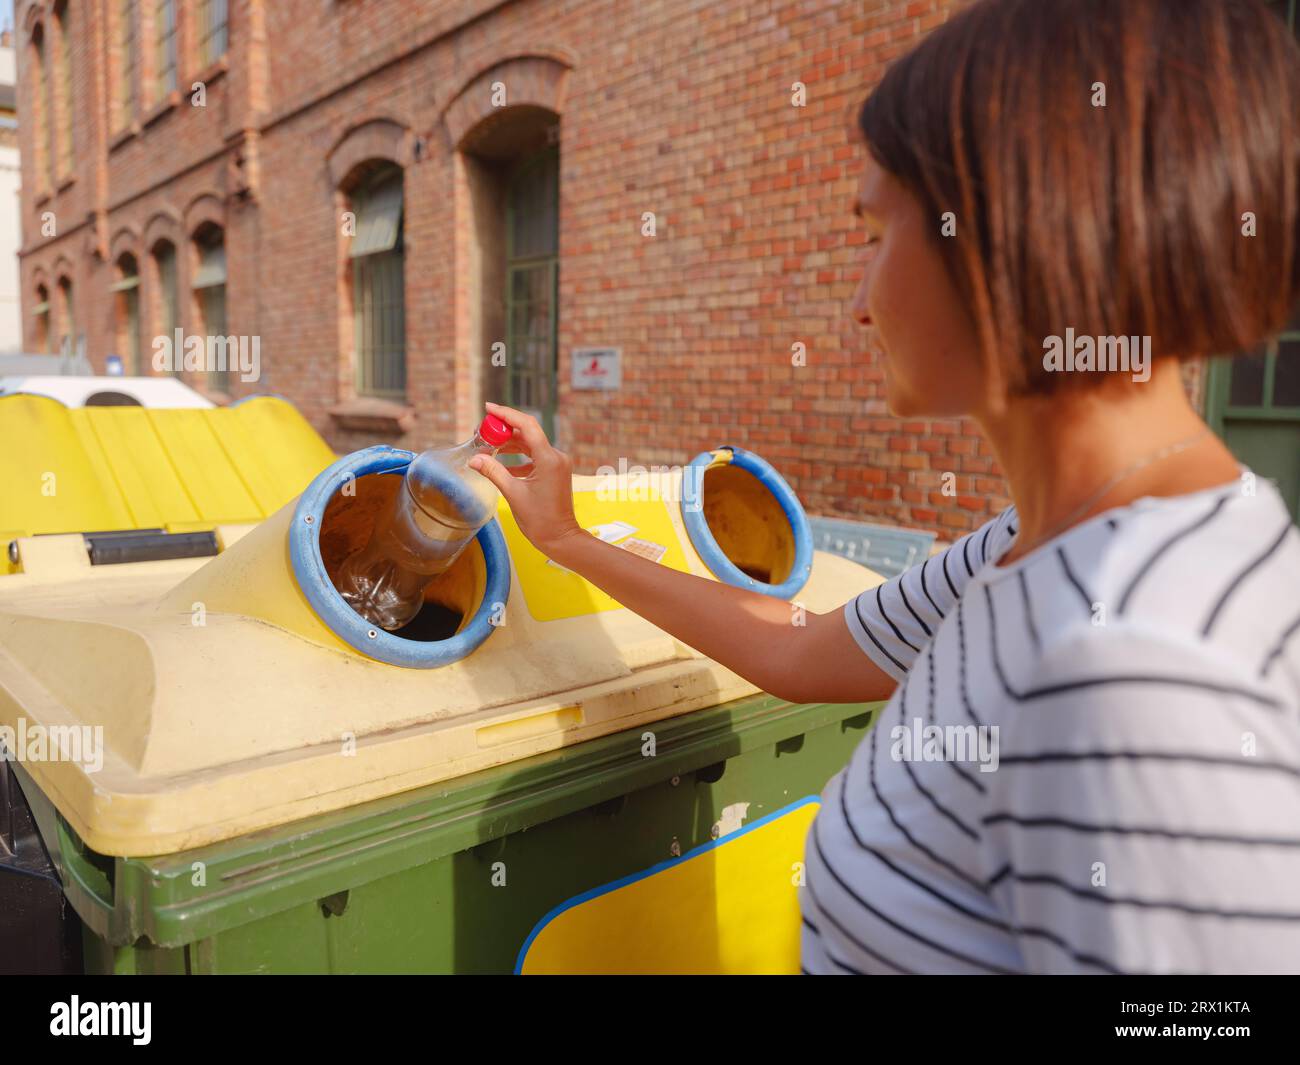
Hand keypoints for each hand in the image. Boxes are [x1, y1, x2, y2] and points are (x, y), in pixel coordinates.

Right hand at [469, 403, 585, 556]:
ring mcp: (557, 464)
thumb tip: (474, 459)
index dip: (506, 414)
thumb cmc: (540, 520)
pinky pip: (534, 457)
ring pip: (530, 444)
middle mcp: (556, 457)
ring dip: (510, 444)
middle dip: (504, 430)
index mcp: (549, 459)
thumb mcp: (513, 494)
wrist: (561, 538)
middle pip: (527, 433)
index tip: (488, 408)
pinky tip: (501, 463)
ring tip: (488, 446)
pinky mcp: (555, 471)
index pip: (526, 426)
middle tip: (483, 431)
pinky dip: (518, 457)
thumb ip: (493, 472)